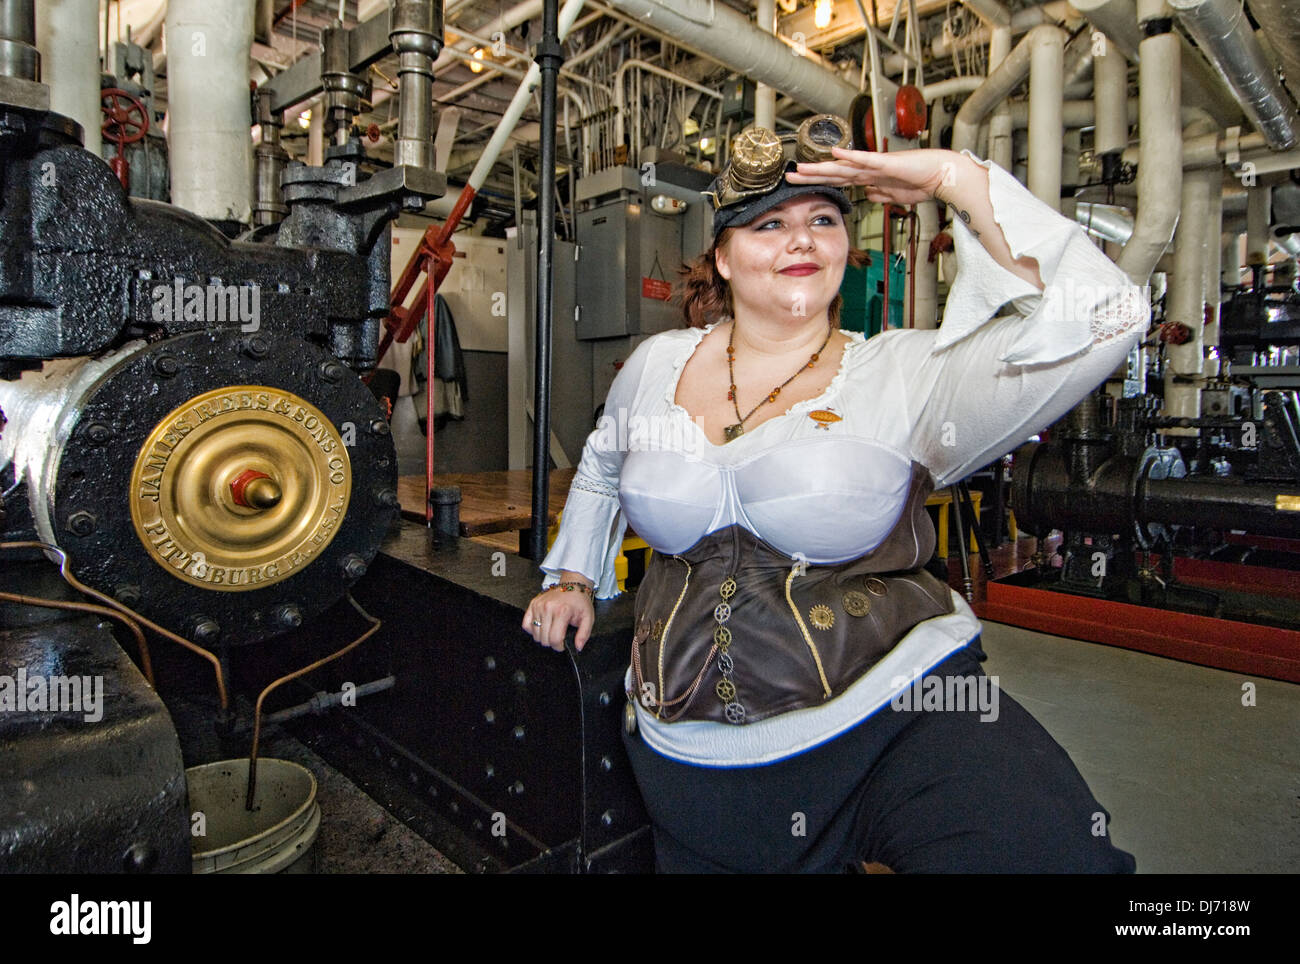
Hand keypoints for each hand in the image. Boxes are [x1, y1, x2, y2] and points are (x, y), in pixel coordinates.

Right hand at [522, 584, 594, 651]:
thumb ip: (584, 634)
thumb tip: (577, 647)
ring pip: (535, 634)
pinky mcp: (532, 604)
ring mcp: (538, 606)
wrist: (573, 585)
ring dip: (543, 636)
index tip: (564, 643)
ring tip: (553, 629)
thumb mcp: (588, 618)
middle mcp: (548, 608)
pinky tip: (543, 626)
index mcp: (562, 612)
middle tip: (560, 635)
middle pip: (544, 639)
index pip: (554, 639)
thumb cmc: (580, 602)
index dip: (560, 646)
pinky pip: (526, 625)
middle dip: (552, 642)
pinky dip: (533, 629)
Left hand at [787, 146, 961, 205]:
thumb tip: (868, 196)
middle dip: (811, 176)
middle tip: (789, 177)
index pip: (838, 181)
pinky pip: (864, 160)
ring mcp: (875, 166)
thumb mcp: (895, 196)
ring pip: (842, 167)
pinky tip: (835, 153)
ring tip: (801, 168)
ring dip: (821, 167)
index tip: (801, 186)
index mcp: (869, 178)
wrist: (941, 175)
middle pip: (833, 173)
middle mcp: (868, 170)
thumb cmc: (922, 182)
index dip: (819, 183)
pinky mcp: (885, 163)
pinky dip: (849, 157)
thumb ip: (880, 195)